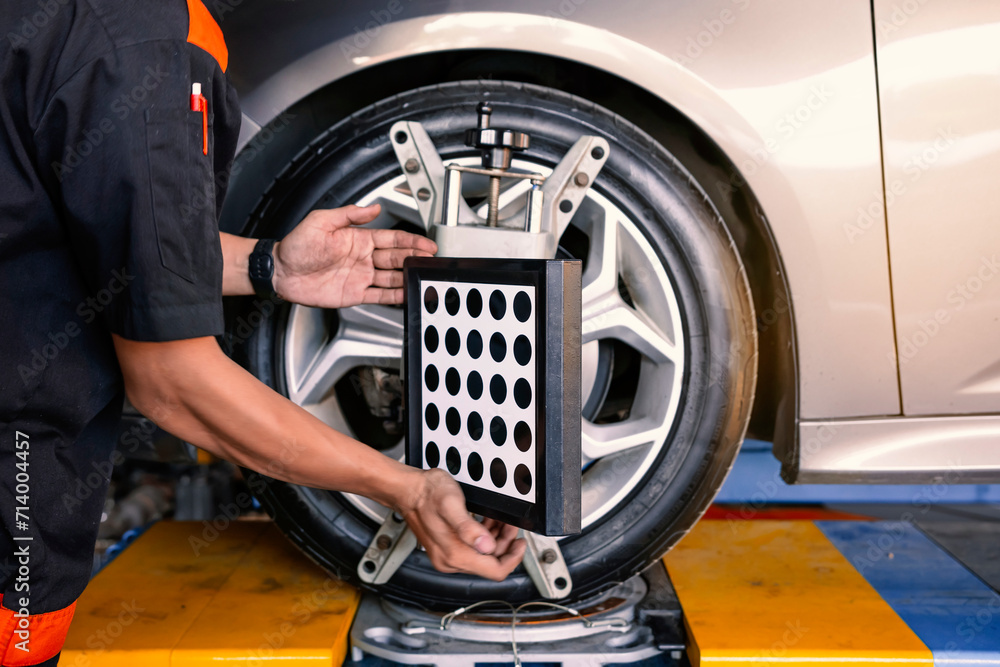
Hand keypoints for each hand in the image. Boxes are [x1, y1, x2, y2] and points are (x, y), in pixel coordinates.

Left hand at [273, 204, 436, 307]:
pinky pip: (379, 296)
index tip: (426, 244)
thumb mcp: (321, 221)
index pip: (391, 240)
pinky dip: (394, 296)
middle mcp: (362, 258)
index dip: (410, 242)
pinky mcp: (354, 294)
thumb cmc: (295, 245)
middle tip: (431, 260)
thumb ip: (349, 214)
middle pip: (396, 258)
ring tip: (423, 277)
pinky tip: (406, 294)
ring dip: (407, 277)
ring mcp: (360, 277)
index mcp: (357, 239)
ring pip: (391, 277)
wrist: (280, 271)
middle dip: (415, 258)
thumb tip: (373, 208)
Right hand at [396, 468, 525, 579]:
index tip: (521, 545)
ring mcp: (447, 556)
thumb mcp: (451, 505)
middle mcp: (450, 560)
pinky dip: (484, 537)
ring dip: (495, 539)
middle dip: (505, 544)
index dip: (513, 559)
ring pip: (482, 556)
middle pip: (490, 563)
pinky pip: (472, 549)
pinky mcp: (446, 548)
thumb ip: (469, 527)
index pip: (495, 571)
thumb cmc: (427, 495)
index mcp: (455, 554)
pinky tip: (486, 522)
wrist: (409, 491)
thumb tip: (487, 545)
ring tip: (500, 520)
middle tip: (510, 525)